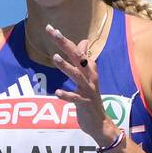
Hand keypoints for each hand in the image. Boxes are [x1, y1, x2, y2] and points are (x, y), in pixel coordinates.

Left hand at [46, 23, 111, 144]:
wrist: (100, 124)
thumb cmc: (91, 98)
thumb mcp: (88, 77)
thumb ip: (84, 60)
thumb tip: (83, 42)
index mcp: (89, 70)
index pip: (77, 51)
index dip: (65, 40)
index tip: (51, 28)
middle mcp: (90, 77)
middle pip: (78, 57)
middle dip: (65, 44)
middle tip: (54, 33)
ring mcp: (88, 90)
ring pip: (77, 75)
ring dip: (66, 66)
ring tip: (55, 57)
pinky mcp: (85, 104)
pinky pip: (75, 99)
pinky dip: (66, 95)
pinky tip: (57, 92)